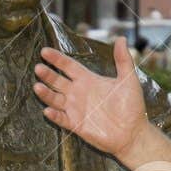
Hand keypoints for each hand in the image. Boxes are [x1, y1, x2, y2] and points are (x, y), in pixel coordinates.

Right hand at [33, 38, 146, 160]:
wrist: (133, 133)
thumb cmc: (132, 106)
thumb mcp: (128, 80)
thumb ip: (123, 60)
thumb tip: (121, 38)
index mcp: (88, 80)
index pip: (68, 66)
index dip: (57, 59)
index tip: (44, 51)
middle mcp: (79, 93)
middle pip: (58, 81)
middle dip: (47, 75)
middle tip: (38, 68)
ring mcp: (76, 109)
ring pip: (55, 99)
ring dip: (46, 94)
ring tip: (37, 87)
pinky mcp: (76, 124)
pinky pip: (61, 119)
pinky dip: (54, 115)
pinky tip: (48, 110)